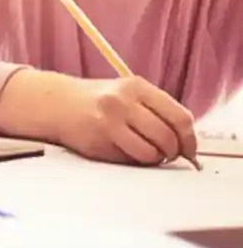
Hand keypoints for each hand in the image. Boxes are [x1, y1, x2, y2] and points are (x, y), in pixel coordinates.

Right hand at [0, 70, 197, 165]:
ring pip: (151, 152)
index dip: (189, 138)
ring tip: (145, 153)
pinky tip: (124, 150)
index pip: (180, 117)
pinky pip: (129, 159)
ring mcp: (109, 122)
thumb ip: (157, 111)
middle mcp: (123, 102)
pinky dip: (133, 160)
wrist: (57, 103)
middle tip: (167, 155)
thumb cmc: (99, 102)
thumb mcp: (129, 93)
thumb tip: (187, 142)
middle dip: (172, 152)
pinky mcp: (98, 141)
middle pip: (168, 137)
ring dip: (153, 159)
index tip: (189, 149)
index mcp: (137, 86)